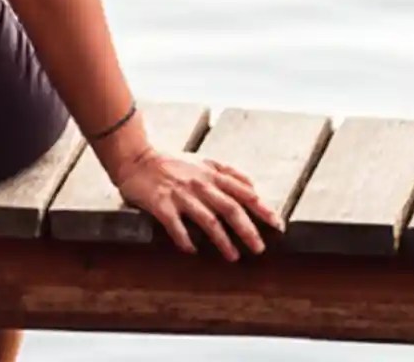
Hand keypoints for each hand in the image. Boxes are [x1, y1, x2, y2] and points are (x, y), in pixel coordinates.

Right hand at [112, 148, 283, 261]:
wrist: (135, 158)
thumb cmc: (170, 162)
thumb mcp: (203, 160)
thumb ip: (228, 172)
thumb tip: (253, 186)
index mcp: (212, 174)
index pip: (244, 193)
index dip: (263, 209)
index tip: (278, 226)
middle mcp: (200, 184)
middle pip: (230, 209)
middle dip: (248, 230)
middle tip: (259, 249)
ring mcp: (180, 195)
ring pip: (208, 220)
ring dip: (223, 241)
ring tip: (233, 256)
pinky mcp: (161, 204)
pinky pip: (176, 226)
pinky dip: (185, 240)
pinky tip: (192, 250)